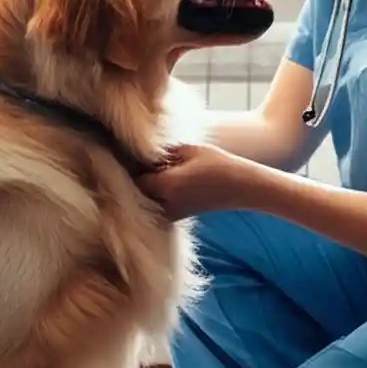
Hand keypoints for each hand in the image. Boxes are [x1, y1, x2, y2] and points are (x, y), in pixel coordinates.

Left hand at [134, 144, 262, 219]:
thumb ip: (162, 152)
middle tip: (132, 158)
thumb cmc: (218, 164)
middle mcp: (165, 205)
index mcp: (165, 186)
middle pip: (136, 191)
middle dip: (132, 176)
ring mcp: (171, 214)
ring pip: (144, 200)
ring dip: (143, 186)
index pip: (132, 176)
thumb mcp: (188, 150)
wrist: (242, 188)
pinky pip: (155, 205)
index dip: (126, 163)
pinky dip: (153, 194)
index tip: (124, 150)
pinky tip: (159, 180)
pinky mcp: (176, 217)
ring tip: (147, 168)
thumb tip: (139, 151)